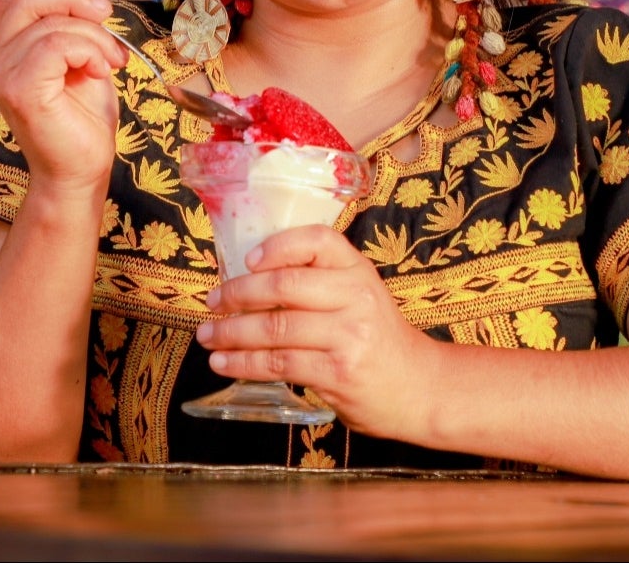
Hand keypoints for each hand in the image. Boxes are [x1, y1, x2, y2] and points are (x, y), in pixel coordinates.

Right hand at [0, 0, 128, 197]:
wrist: (82, 169)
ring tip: (111, 63)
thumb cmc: (82, 118)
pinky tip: (99, 72)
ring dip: (95, 38)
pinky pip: (57, 45)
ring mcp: (2, 73)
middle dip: (77, 2)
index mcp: (9, 46)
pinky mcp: (18, 88)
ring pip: (54, 24)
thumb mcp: (89, 54)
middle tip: (108, 20)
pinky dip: (88, 52)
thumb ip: (83, 15)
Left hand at [196, 226, 430, 439]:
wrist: (419, 387)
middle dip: (238, 294)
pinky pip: (279, 363)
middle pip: (284, 286)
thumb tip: (250, 281)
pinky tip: (224, 363)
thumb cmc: (378, 339)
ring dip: (232, 333)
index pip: (317, 240)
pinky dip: (244, 364)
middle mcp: (356, 296)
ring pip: (275, 327)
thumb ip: (319, 283)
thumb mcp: (360, 297)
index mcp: (358, 270)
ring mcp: (348, 335)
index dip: (277, 246)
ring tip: (208, 337)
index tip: (247, 260)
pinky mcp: (338, 371)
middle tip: (212, 302)